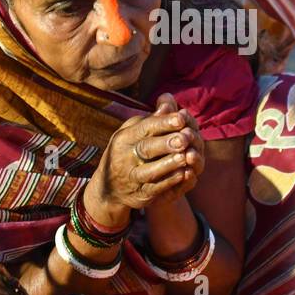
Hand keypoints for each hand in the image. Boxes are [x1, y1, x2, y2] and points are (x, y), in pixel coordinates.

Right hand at [85, 94, 204, 225]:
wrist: (108, 188)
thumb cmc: (127, 151)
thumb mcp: (133, 132)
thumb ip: (153, 119)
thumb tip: (169, 99)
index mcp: (125, 137)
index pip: (145, 128)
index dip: (163, 123)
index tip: (181, 118)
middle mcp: (125, 157)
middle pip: (146, 149)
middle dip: (166, 143)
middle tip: (185, 138)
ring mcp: (132, 178)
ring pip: (150, 172)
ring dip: (169, 164)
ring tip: (186, 157)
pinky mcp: (140, 195)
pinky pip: (156, 189)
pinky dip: (170, 182)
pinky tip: (185, 174)